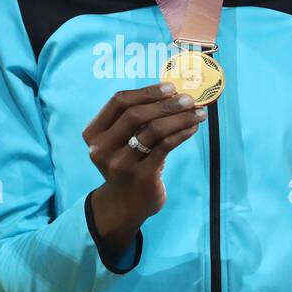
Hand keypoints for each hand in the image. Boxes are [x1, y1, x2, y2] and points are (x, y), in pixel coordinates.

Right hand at [84, 83, 206, 256]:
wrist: (125, 204)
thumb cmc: (128, 162)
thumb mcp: (121, 141)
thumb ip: (136, 118)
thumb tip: (173, 91)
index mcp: (93, 134)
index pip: (118, 102)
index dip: (146, 91)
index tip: (170, 87)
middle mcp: (102, 148)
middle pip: (136, 114)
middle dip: (166, 103)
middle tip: (189, 99)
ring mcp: (120, 164)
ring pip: (153, 130)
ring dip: (180, 117)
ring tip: (198, 113)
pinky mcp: (141, 176)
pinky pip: (166, 146)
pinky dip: (182, 133)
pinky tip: (193, 127)